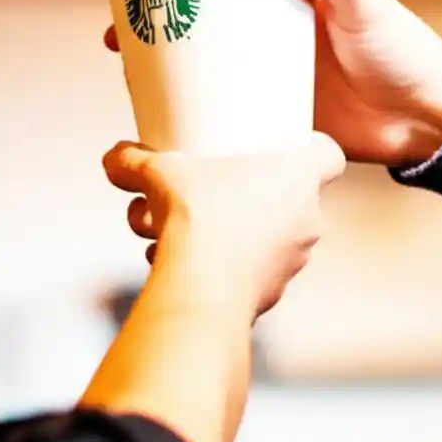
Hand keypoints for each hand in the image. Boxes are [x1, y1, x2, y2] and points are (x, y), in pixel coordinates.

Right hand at [103, 0, 441, 165]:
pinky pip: (222, 123)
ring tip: (131, 94)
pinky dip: (194, 129)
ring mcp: (264, 84)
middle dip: (154, 38)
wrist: (426, 120)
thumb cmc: (403, 53)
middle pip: (198, 34)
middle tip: (118, 45)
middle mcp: (267, 42)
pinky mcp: (269, 124)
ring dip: (165, 87)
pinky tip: (166, 138)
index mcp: (284, 3)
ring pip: (202, 81)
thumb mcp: (367, 9)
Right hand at [103, 132, 345, 318]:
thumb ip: (135, 161)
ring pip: (263, 237)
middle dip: (244, 194)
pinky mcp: (271, 293)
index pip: (327, 154)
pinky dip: (219, 265)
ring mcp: (292, 261)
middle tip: (209, 189)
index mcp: (297, 177)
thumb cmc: (197, 222)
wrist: (200, 289)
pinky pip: (249, 271)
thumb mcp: (159, 173)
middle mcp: (306, 220)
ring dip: (225, 231)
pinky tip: (180, 261)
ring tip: (179, 230)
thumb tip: (115, 157)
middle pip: (287, 197)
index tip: (281, 147)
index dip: (308, 148)